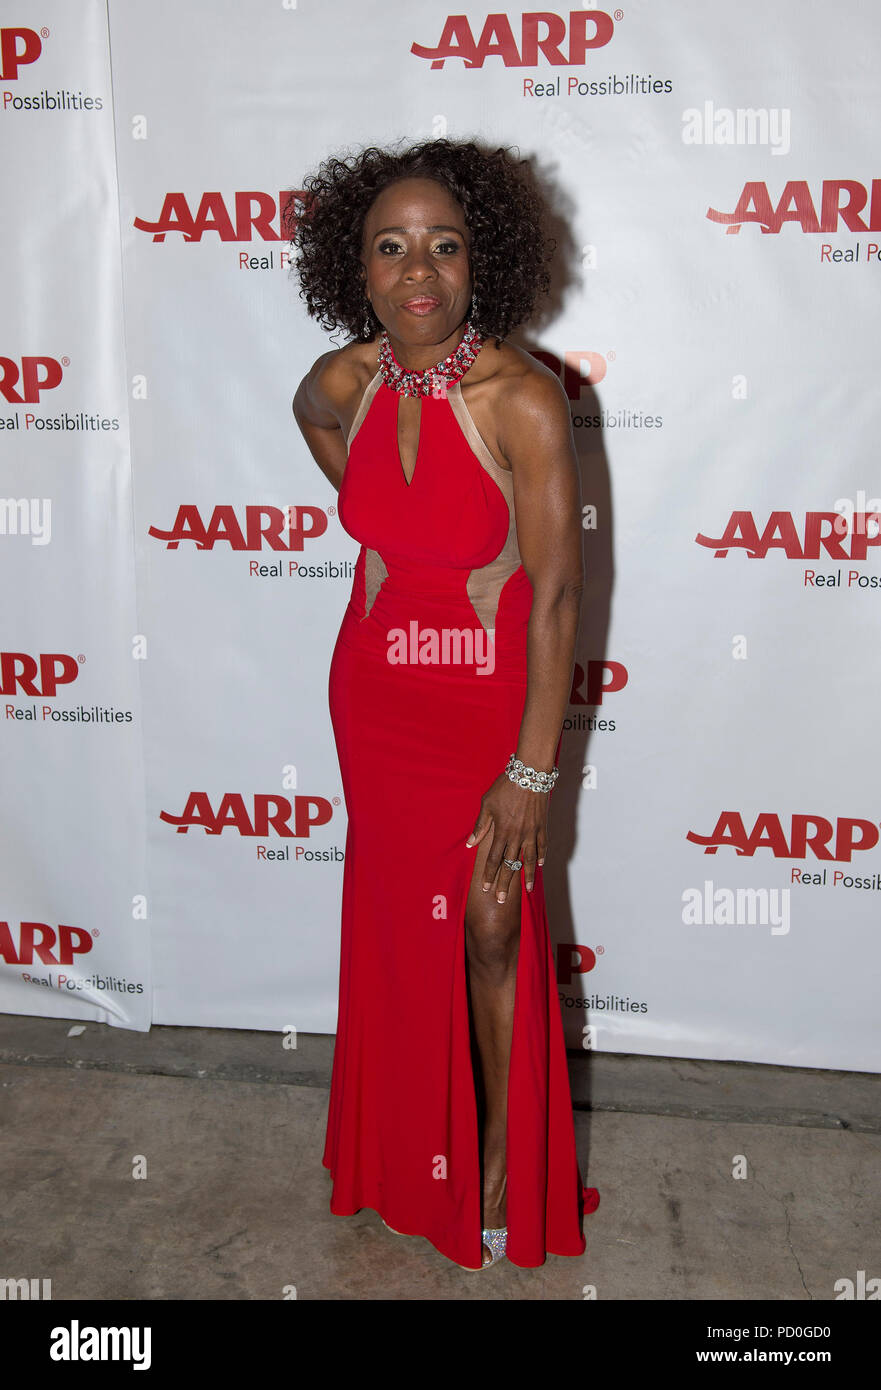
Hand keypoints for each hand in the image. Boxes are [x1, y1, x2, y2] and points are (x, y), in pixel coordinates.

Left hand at [465, 774, 548, 901]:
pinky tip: (540, 866)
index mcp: (501, 832)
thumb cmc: (505, 787)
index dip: (489, 875)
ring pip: (529, 860)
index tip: (485, 888)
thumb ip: (480, 826)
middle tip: (500, 899)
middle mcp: (517, 836)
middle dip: (504, 883)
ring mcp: (532, 832)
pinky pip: (542, 845)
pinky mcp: (542, 827)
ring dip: (527, 876)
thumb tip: (470, 843)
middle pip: (510, 865)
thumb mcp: (486, 804)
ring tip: (527, 891)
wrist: (529, 774)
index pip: (493, 860)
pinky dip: (541, 856)